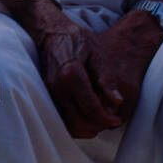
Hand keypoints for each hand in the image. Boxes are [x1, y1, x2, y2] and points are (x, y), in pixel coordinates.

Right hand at [34, 13, 155, 138]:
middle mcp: (56, 87)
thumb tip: (117, 101)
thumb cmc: (78, 40)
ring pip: (66, 124)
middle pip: (77, 121)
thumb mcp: (98, 53)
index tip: (117, 119)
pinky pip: (59, 119)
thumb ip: (107, 78)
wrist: (51, 33)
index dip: (106, 118)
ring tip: (98, 120)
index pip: (90, 107)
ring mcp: (48, 93)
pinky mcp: (45, 96)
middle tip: (109, 121)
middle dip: (96, 126)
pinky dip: (74, 125)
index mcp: (71, 74)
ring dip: (85, 129)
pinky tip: (86, 117)